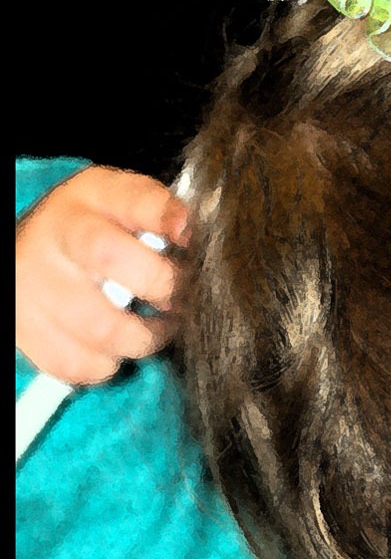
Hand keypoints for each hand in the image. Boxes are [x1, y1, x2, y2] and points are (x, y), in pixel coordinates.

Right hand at [15, 166, 189, 385]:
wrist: (35, 251)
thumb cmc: (100, 229)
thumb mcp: (128, 206)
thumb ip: (165, 217)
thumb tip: (199, 239)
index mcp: (93, 194)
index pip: (136, 199)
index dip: (169, 219)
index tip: (192, 238)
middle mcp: (55, 231)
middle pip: (111, 259)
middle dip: (162, 287)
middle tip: (179, 299)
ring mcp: (32, 280)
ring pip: (100, 326)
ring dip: (143, 338)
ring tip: (155, 329)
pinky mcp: (22, 325)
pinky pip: (76, 362)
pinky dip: (105, 364)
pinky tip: (113, 346)